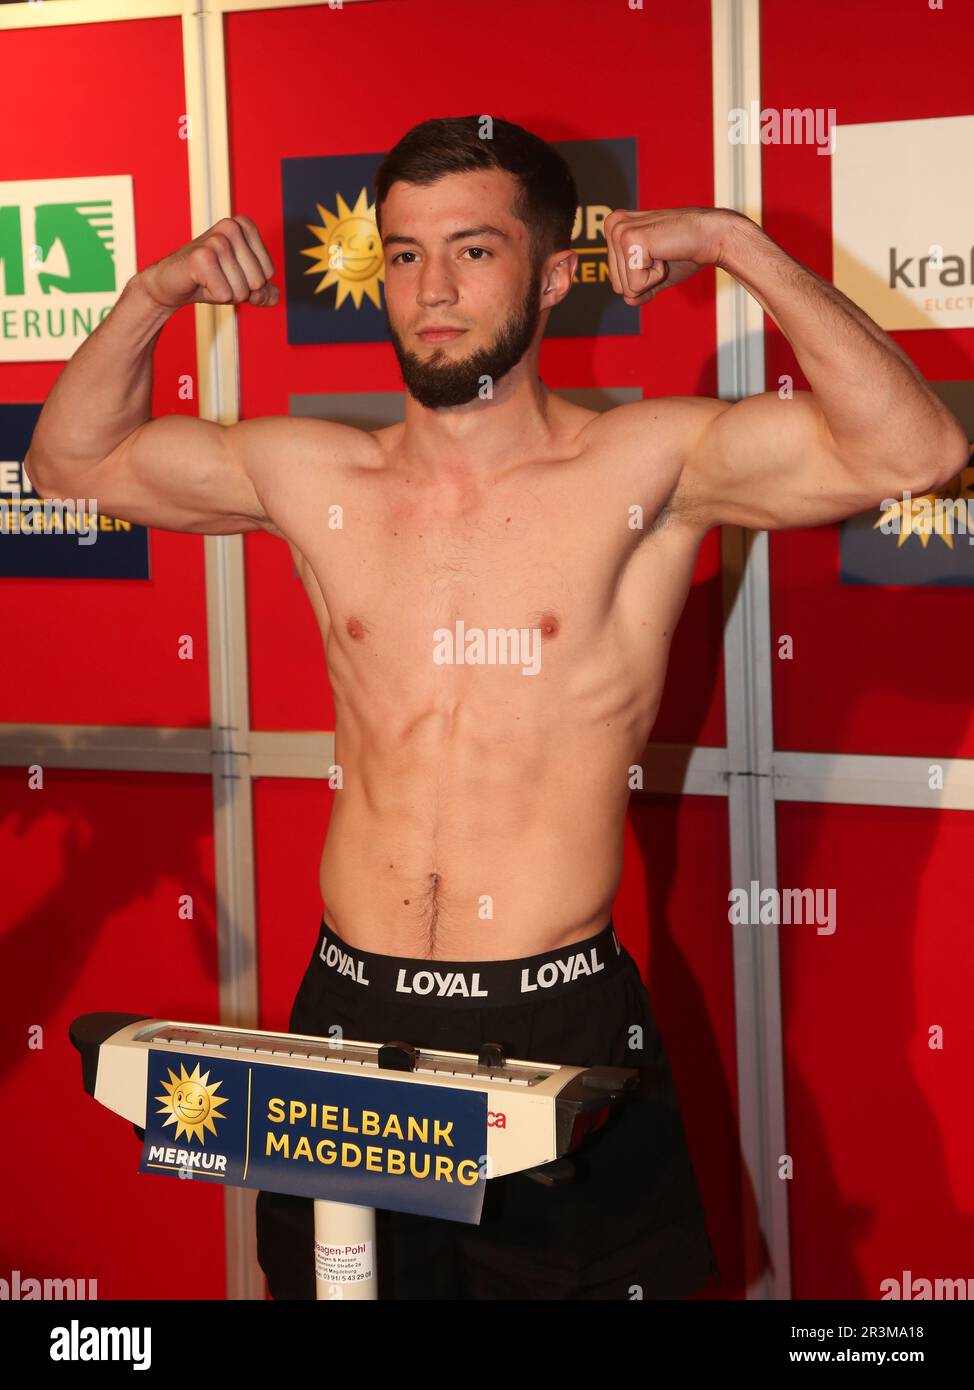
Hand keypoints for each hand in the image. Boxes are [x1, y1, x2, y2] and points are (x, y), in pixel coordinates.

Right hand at [138, 215, 278, 310]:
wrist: (170, 284)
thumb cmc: (208, 280)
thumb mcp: (241, 285)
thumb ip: (264, 292)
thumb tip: (275, 296)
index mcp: (245, 226)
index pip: (268, 272)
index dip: (251, 283)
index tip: (229, 273)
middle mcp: (231, 227)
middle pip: (257, 282)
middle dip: (239, 290)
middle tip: (217, 279)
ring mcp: (216, 239)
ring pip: (242, 290)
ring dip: (225, 294)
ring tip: (208, 280)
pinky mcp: (201, 257)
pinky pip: (225, 294)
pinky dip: (214, 297)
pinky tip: (200, 283)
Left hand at [603, 207, 739, 305]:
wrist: (712, 237)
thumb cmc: (686, 252)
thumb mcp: (655, 274)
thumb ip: (638, 287)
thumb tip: (628, 299)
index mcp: (615, 228)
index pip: (616, 281)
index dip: (642, 280)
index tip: (659, 256)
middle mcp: (613, 225)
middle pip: (617, 285)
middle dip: (644, 280)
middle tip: (663, 256)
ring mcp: (620, 231)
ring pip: (625, 288)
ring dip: (650, 279)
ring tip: (664, 253)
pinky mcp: (630, 240)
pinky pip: (635, 285)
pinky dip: (656, 278)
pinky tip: (665, 254)